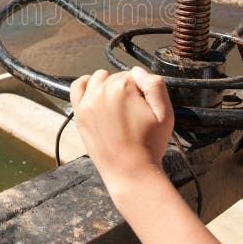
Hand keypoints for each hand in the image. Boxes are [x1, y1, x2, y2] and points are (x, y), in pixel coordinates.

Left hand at [69, 67, 173, 191]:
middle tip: (133, 112)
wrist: (131, 171)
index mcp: (123, 87)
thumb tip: (138, 71)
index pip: (134, 76)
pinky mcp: (80, 114)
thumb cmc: (150, 144)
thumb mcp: (165, 113)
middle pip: (117, 78)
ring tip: (118, 106)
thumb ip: (155, 85)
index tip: (145, 107)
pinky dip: (85, 84)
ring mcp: (88, 102)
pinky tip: (94, 91)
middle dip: (126, 90)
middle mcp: (102, 90)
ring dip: (108, 86)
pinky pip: (77, 87)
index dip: (142, 91)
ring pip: (99, 79)